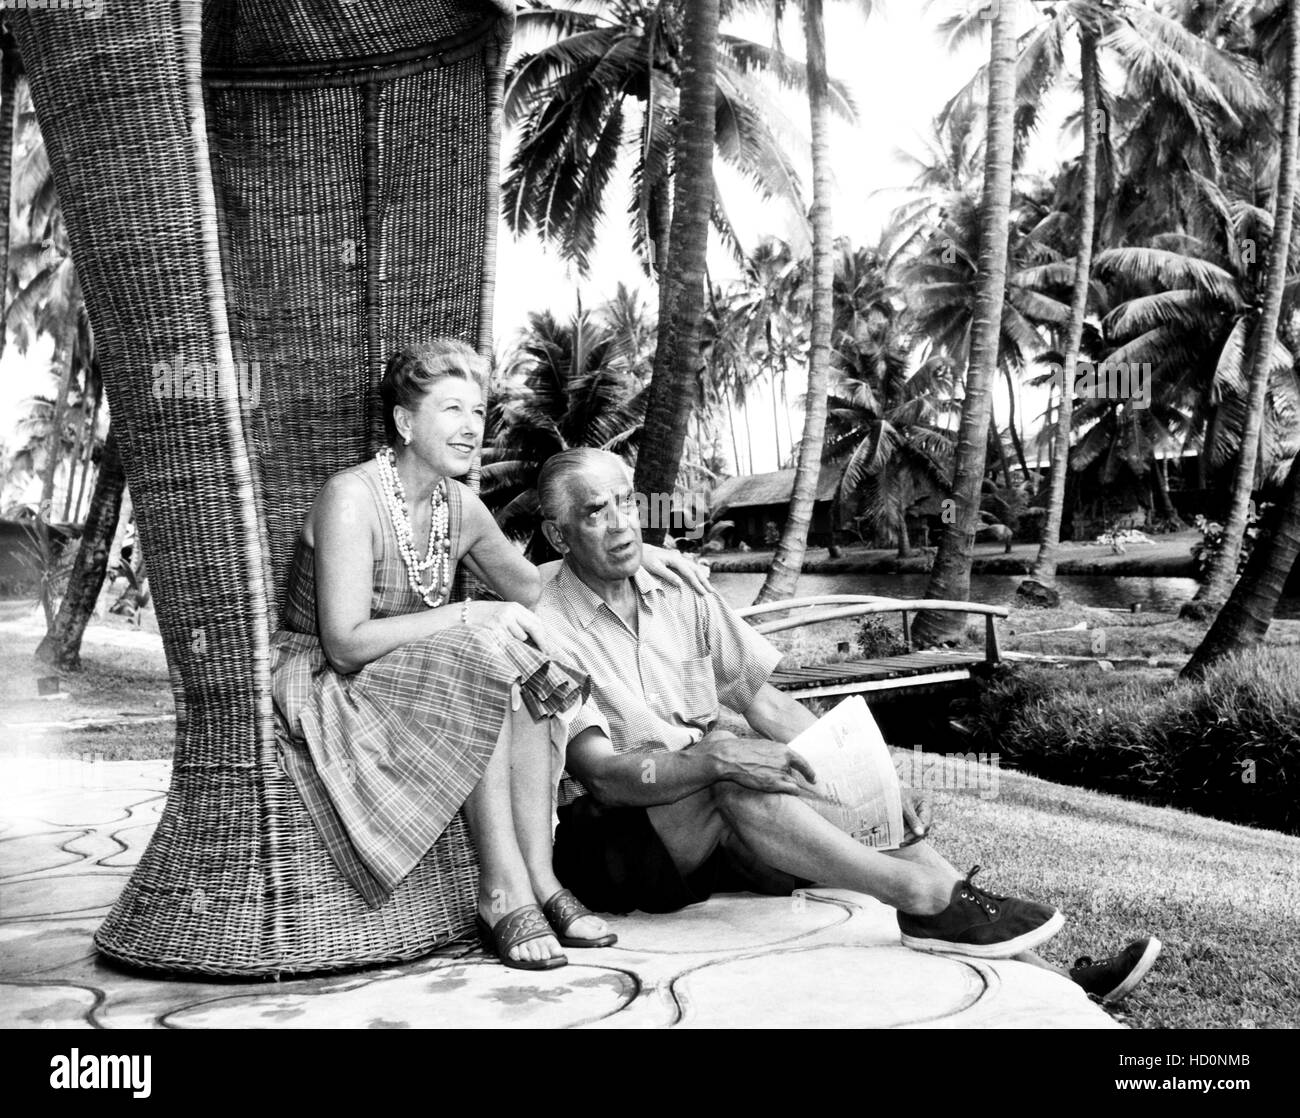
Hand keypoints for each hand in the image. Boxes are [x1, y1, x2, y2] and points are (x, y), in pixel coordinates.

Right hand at [465, 600, 551, 654]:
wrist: (459, 616)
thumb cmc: (482, 619)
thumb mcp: (501, 613)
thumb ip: (517, 622)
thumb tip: (535, 639)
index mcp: (514, 607)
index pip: (536, 621)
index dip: (544, 637)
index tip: (548, 649)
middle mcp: (510, 611)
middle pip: (534, 628)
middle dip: (541, 643)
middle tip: (546, 655)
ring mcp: (502, 620)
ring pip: (520, 638)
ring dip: (518, 645)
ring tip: (504, 643)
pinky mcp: (494, 630)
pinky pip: (508, 645)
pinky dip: (506, 649)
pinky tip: (497, 644)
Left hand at [641, 543, 713, 596]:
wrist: (640, 550)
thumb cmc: (645, 560)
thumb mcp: (655, 567)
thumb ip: (667, 575)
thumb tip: (680, 584)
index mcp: (675, 560)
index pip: (690, 573)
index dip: (698, 584)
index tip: (704, 593)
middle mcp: (679, 558)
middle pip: (695, 570)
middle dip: (704, 581)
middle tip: (711, 592)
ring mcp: (678, 559)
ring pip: (694, 568)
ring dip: (702, 577)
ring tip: (708, 587)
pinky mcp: (676, 561)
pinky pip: (689, 568)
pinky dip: (696, 574)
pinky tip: (698, 579)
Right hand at [696, 732, 815, 795]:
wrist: (730, 757)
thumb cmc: (743, 751)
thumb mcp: (763, 746)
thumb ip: (775, 754)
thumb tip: (782, 761)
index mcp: (782, 750)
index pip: (802, 762)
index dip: (809, 772)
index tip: (813, 779)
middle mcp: (784, 761)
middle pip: (793, 774)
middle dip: (787, 778)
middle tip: (774, 780)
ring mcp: (780, 772)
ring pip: (791, 783)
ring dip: (783, 784)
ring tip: (765, 781)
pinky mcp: (774, 784)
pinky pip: (790, 790)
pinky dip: (788, 792)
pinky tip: (777, 791)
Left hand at [899, 784, 932, 845]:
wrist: (886, 790)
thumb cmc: (895, 794)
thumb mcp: (903, 805)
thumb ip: (912, 819)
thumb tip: (920, 834)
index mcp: (927, 802)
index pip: (926, 822)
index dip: (918, 831)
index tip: (907, 838)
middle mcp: (926, 811)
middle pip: (923, 829)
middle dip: (912, 837)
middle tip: (901, 843)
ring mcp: (921, 816)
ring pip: (918, 832)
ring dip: (909, 839)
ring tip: (898, 843)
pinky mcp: (914, 821)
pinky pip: (912, 832)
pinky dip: (906, 836)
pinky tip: (898, 841)